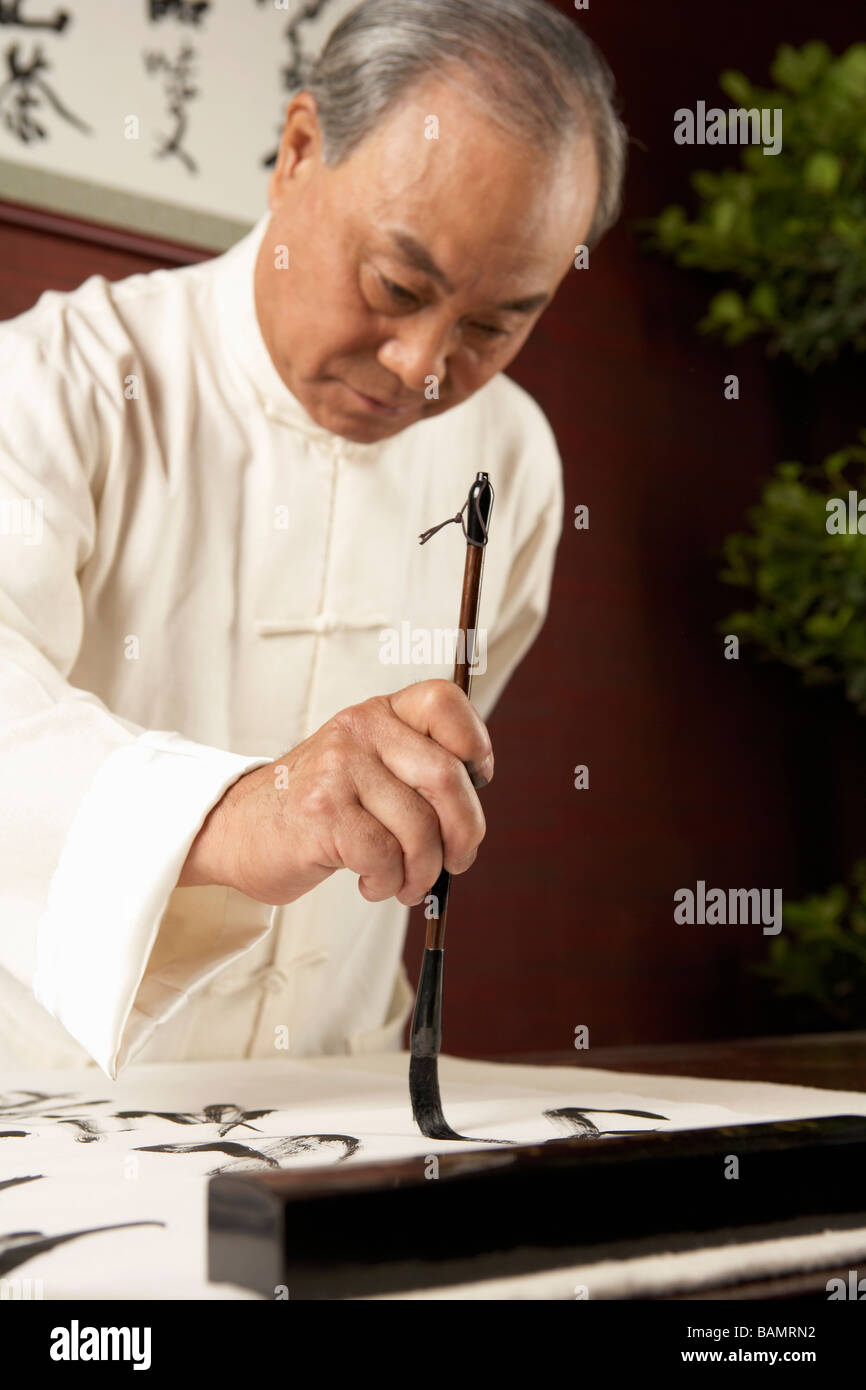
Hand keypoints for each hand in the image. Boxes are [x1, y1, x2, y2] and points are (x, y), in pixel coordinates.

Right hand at [178, 679, 493, 906]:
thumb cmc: (316, 807)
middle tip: (457, 861)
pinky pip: (385, 856)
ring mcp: (337, 768)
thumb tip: (473, 814)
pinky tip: (373, 882)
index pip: (444, 702)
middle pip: (446, 777)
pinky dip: (389, 882)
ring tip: (408, 883)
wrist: (237, 830)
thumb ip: (413, 768)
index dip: (475, 743)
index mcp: (378, 712)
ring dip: (423, 871)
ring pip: (419, 827)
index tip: (477, 780)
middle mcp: (359, 729)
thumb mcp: (364, 766)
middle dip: (465, 832)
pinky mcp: (321, 812)